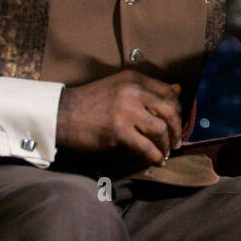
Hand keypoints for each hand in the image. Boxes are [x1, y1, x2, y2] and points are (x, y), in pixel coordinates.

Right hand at [56, 69, 181, 166]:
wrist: (62, 114)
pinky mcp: (119, 131)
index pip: (168, 92)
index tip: (176, 122)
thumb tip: (178, 89)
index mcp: (134, 79)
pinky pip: (146, 146)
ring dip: (166, 144)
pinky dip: (155, 156)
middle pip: (169, 110)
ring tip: (165, 152)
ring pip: (160, 129)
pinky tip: (157, 161)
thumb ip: (148, 89)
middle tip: (176, 141)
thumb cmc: (91, 102)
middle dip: (176, 128)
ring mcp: (126, 111)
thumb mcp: (120, 87)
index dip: (177, 109)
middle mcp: (133, 91)